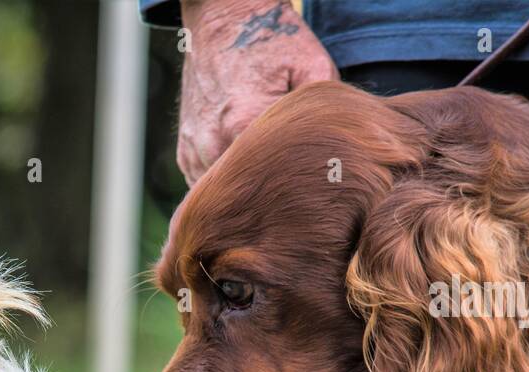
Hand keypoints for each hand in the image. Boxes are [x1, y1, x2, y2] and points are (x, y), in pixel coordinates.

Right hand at [178, 0, 336, 185]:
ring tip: (266, 183)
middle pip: (245, 195)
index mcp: (242, 127)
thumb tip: (344, 154)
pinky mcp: (184, 149)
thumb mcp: (313, 66)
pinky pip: (203, 182)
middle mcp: (212, 144)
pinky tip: (244, 171)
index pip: (270, 184)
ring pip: (221, 194)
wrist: (223, 18)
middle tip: (292, 193)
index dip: (294, 190)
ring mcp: (194, 149)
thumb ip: (328, 114)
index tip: (311, 191)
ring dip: (242, 192)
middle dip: (267, 196)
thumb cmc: (271, 41)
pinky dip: (223, 182)